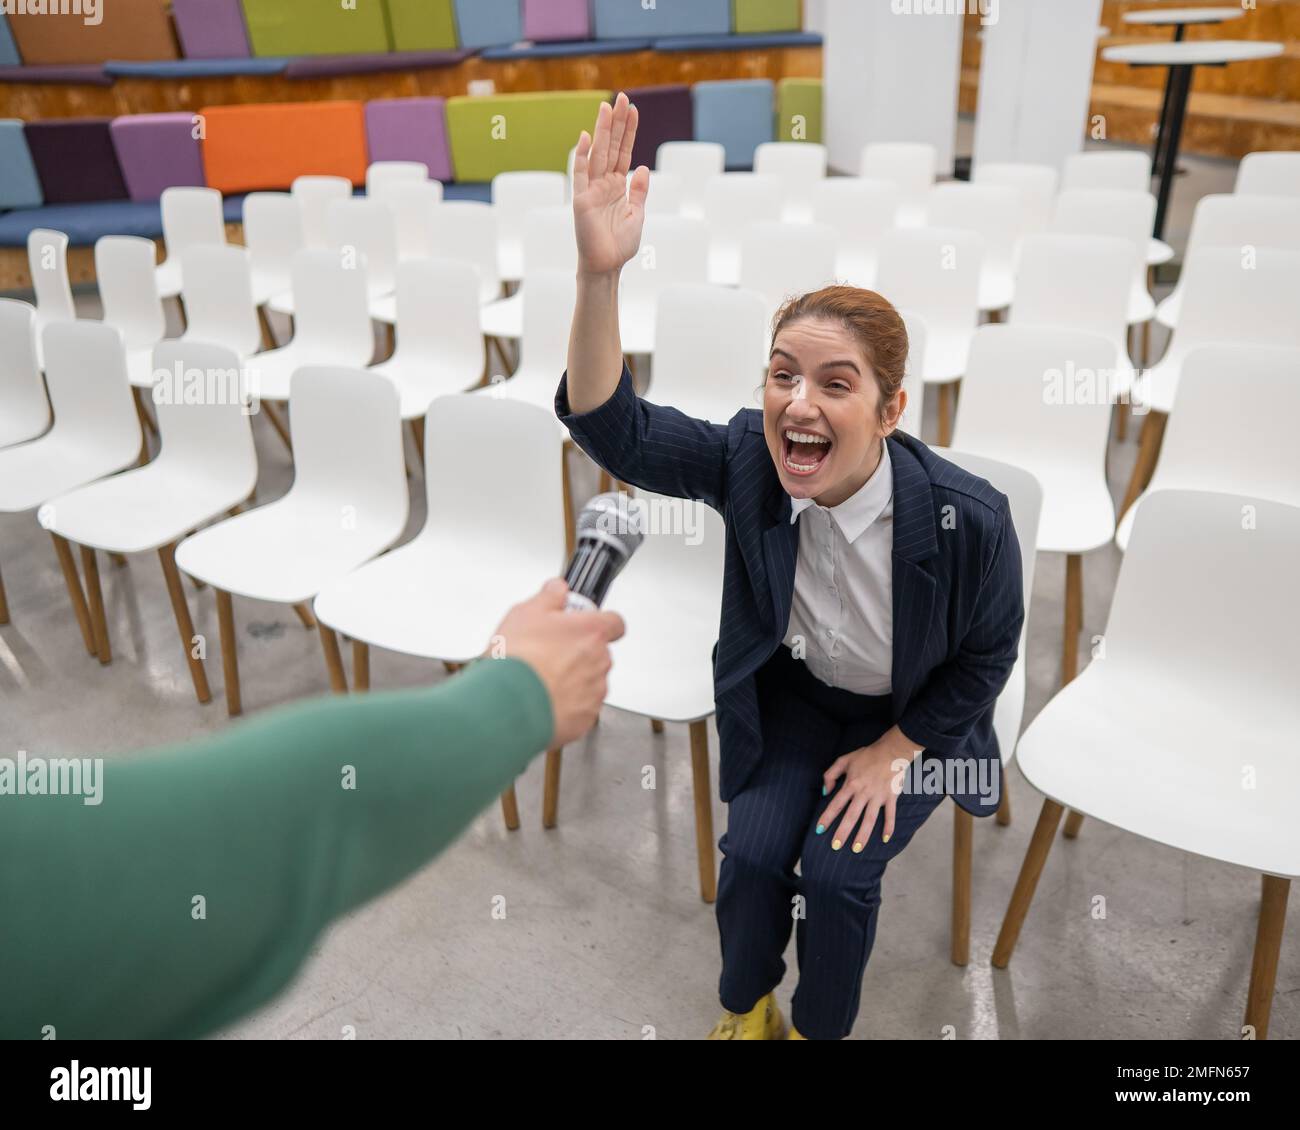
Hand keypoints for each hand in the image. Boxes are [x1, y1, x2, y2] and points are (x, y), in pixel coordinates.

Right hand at [488, 578, 625, 746]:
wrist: (508, 704)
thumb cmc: (518, 660)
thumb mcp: (525, 613)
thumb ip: (549, 597)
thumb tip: (557, 589)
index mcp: (591, 632)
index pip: (615, 622)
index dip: (602, 622)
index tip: (586, 624)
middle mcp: (599, 661)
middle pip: (599, 653)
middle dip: (579, 653)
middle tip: (550, 654)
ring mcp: (594, 692)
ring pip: (591, 682)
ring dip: (573, 680)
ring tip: (542, 681)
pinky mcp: (585, 719)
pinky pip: (581, 708)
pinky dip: (567, 706)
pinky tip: (543, 700)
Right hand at [573, 91, 649, 275]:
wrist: (607, 266)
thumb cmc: (621, 245)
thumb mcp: (637, 214)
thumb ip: (639, 191)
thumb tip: (643, 167)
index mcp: (618, 186)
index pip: (624, 152)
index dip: (629, 132)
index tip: (634, 109)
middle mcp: (604, 183)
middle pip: (612, 147)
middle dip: (617, 123)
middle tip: (623, 97)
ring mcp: (591, 189)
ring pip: (599, 154)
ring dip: (603, 131)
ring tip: (607, 107)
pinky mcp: (581, 199)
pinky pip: (581, 174)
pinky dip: (583, 156)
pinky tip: (587, 137)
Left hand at [816, 727, 922, 852]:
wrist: (891, 751)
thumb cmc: (867, 755)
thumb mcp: (844, 760)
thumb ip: (830, 774)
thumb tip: (825, 792)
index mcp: (851, 784)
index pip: (836, 804)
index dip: (827, 817)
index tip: (819, 830)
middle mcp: (864, 792)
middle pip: (851, 815)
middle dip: (843, 832)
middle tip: (835, 846)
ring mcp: (878, 796)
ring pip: (869, 819)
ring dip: (863, 835)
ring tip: (856, 849)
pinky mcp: (891, 797)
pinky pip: (890, 815)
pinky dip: (889, 827)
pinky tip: (885, 839)